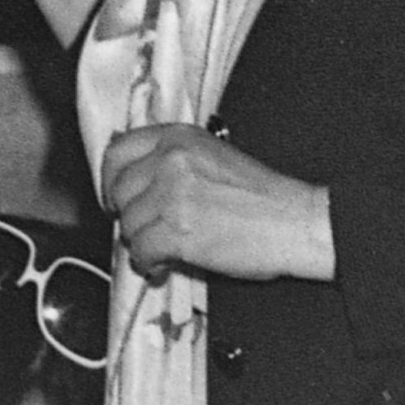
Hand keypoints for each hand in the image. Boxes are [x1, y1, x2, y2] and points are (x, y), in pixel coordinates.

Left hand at [101, 125, 337, 282]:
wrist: (293, 222)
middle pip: (119, 191)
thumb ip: (173, 162)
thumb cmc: (262, 197)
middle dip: (129, 217)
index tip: (117, 198)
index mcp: (179, 137)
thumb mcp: (212, 158)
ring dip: (141, 244)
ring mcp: (172, 193)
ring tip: (162, 252)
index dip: (111, 180)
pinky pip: (140, 251)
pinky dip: (148, 264)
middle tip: (145, 233)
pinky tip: (163, 266)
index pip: (118, 151)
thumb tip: (135, 183)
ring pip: (128, 225)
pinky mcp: (176, 229)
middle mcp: (171, 159)